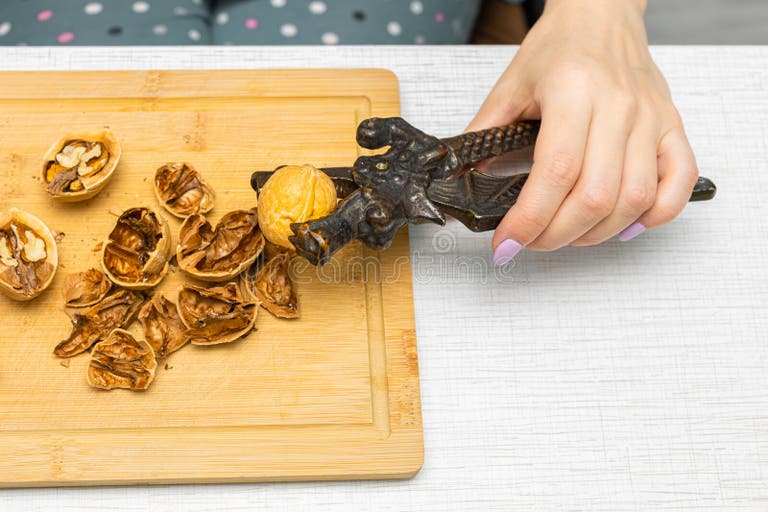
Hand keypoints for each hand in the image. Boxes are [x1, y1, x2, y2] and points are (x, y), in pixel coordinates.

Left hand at [466, 0, 698, 263]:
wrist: (601, 14)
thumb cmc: (559, 47)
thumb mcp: (510, 86)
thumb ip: (485, 134)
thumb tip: (465, 179)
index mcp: (573, 91)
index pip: (555, 172)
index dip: (529, 219)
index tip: (508, 242)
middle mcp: (617, 106)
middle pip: (595, 196)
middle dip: (557, 235)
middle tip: (532, 242)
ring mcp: (650, 118)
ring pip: (635, 198)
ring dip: (598, 233)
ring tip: (568, 234)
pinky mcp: (671, 126)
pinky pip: (679, 180)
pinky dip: (656, 213)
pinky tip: (625, 223)